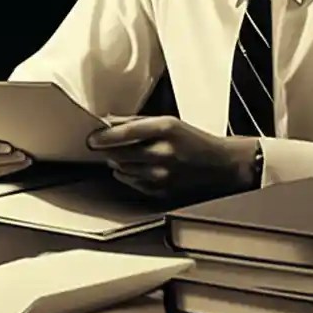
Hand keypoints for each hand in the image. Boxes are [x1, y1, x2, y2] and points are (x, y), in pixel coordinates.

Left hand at [87, 115, 258, 199]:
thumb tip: (108, 122)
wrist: (220, 166)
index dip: (103, 136)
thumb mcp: (168, 122)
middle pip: (119, 153)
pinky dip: (129, 175)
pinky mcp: (161, 191)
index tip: (91, 138)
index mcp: (166, 129)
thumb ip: (137, 122)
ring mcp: (162, 175)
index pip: (125, 132)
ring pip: (123, 169)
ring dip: (118, 162)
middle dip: (107, 150)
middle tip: (101, 146)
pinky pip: (132, 183)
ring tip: (126, 155)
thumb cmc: (193, 141)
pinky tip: (137, 167)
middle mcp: (163, 152)